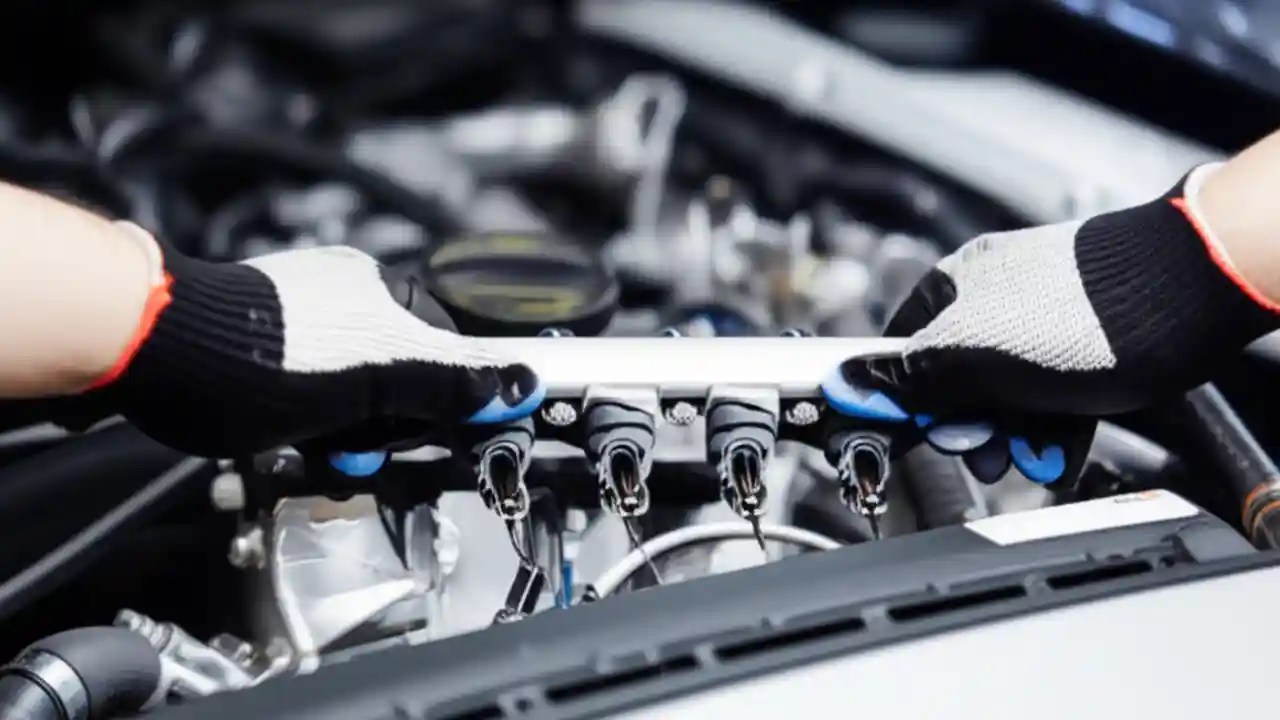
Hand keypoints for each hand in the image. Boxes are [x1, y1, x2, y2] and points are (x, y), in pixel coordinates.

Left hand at [104, 230, 541, 456]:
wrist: (166, 352)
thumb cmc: (274, 352)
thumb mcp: (384, 374)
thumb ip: (454, 382)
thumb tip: (520, 385)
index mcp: (387, 295)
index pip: (450, 355)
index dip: (451, 401)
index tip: (443, 433)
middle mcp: (350, 306)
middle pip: (404, 382)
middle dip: (392, 425)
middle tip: (370, 444)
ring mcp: (306, 332)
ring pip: (358, 399)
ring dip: (352, 434)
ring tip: (328, 445)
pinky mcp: (267, 359)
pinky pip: (315, 403)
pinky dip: (313, 428)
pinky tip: (298, 438)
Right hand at [839, 165, 1279, 417]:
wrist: (1189, 291)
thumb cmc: (1077, 315)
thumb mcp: (972, 355)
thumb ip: (906, 375)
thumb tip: (842, 382)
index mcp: (949, 293)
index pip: (899, 356)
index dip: (906, 405)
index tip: (920, 437)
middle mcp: (990, 301)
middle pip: (955, 384)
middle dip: (969, 430)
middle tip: (986, 455)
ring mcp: (1040, 322)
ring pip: (1006, 397)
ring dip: (1013, 438)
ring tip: (1032, 458)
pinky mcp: (1085, 343)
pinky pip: (1052, 397)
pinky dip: (1052, 430)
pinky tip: (1059, 453)